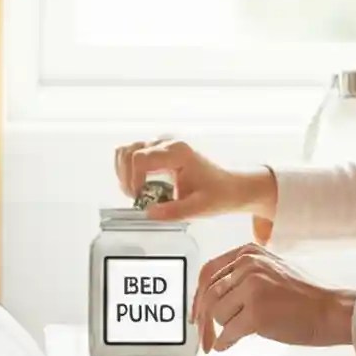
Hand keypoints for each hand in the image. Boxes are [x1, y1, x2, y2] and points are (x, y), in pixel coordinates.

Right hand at [113, 136, 277, 220]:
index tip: (139, 199)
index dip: (134, 180)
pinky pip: (132, 154)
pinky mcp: (159, 150)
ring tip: (136, 193)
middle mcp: (168, 142)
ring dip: (124, 173)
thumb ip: (174, 212)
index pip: (140, 158)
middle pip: (128, 152)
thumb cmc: (219, 194)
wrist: (232, 185)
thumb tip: (148, 214)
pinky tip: (139, 186)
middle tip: (136, 199)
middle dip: (126, 178)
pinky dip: (127, 170)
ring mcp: (162, 144)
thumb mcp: (200, 208)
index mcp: (178, 152)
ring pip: (126, 150)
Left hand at [190, 242, 355, 352]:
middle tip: (204, 338)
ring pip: (217, 314)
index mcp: (249, 252)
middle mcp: (248, 265)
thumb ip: (243, 276)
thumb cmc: (305, 295)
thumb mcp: (272, 269)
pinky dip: (225, 342)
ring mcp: (252, 287)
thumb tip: (210, 297)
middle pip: (209, 295)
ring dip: (224, 328)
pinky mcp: (257, 312)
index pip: (209, 272)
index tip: (195, 314)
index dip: (198, 296)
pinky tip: (227, 346)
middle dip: (204, 320)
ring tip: (239, 333)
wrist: (332, 310)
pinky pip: (228, 332)